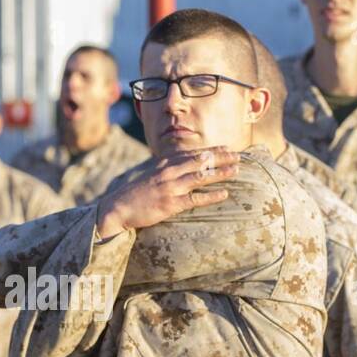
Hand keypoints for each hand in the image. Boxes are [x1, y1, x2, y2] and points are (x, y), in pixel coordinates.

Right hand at [95, 147, 239, 238]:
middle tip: (239, 156)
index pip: (193, 154)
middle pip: (200, 161)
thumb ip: (167, 170)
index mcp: (165, 164)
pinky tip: (225, 193)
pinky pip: (195, 198)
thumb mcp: (151, 176)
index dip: (212, 151)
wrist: (118, 208)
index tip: (227, 148)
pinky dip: (211, 195)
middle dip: (221, 157)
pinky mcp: (170, 204)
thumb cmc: (136, 195)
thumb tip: (183, 168)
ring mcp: (170, 187)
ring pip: (201, 177)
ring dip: (220, 173)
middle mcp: (169, 172)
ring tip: (237, 170)